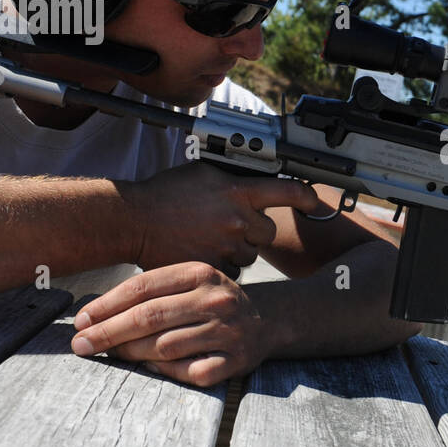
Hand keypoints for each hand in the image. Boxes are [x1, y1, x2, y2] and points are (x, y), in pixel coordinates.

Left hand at [69, 262, 270, 385]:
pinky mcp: (235, 361)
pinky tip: (148, 367)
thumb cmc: (210, 302)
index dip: (106, 305)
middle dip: (108, 332)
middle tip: (80, 345)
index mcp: (200, 273)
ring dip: (130, 353)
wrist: (265, 322)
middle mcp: (217, 299)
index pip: (142, 287)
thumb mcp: (189, 282)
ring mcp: (228, 331)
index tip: (80, 321)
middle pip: (149, 317)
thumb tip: (92, 316)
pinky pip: (189, 371)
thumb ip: (150, 292)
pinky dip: (163, 371)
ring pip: (164, 346)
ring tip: (111, 354)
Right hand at [119, 162, 322, 275]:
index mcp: (237, 190)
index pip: (286, 191)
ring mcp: (227, 244)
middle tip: (233, 226)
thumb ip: (233, 181)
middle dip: (256, 230)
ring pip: (250, 253)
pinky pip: (232, 271)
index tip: (313, 202)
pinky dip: (223, 266)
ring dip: (238, 249)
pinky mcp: (215, 266)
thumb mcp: (204, 174)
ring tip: (211, 239)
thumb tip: (256, 184)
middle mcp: (237, 218)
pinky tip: (204, 253)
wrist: (135, 220)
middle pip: (268, 231)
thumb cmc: (165, 194)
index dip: (305, 197)